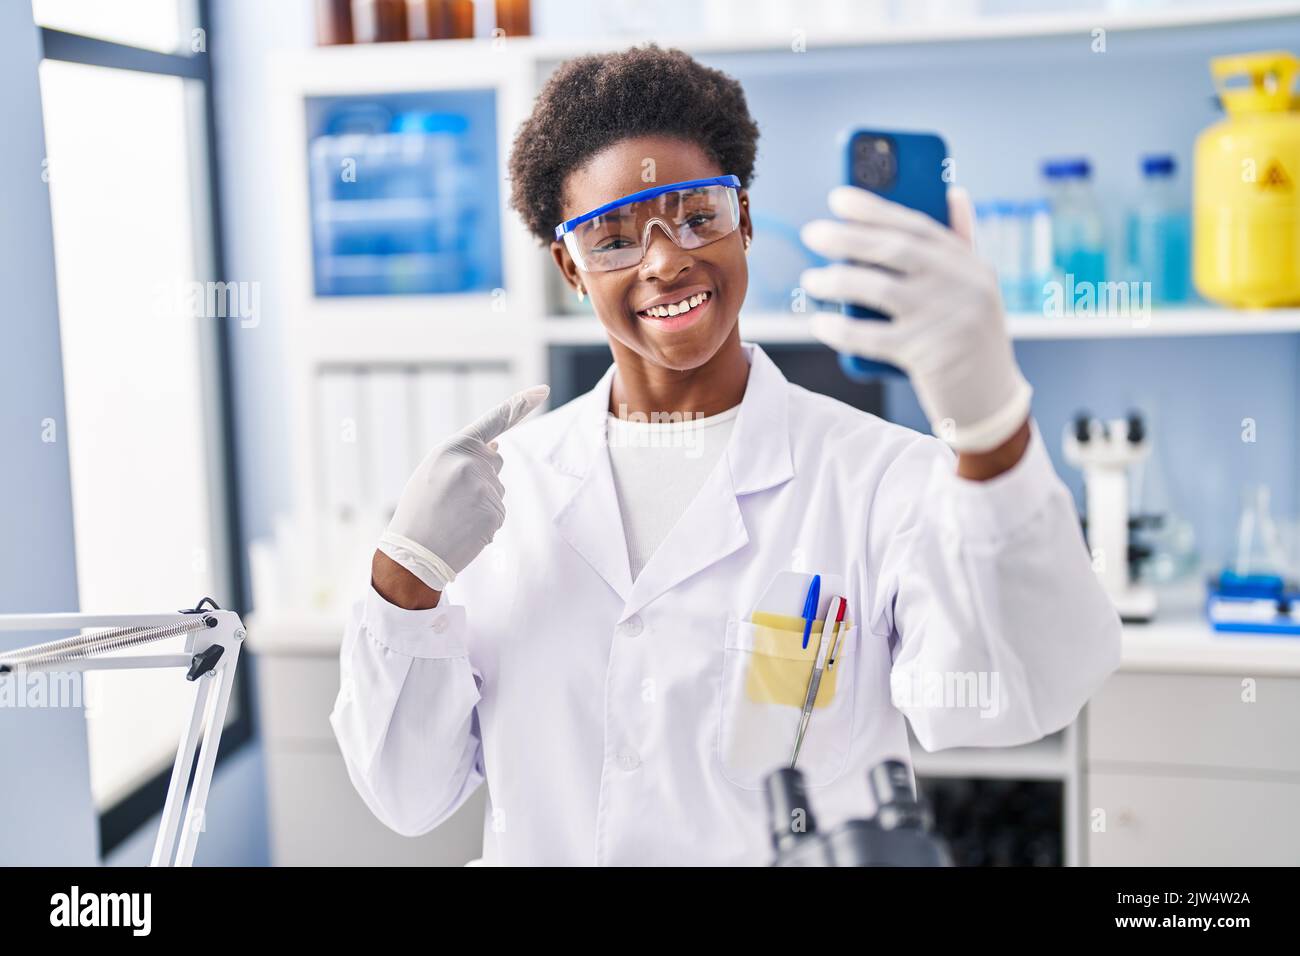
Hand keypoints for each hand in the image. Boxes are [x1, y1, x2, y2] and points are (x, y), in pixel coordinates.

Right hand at [377, 384, 548, 591]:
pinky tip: (464, 529)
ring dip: (482, 503)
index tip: (542, 390)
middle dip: (482, 476)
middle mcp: (471, 462)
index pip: (493, 421)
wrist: (413, 552)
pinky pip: (499, 513)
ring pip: (497, 489)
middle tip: (452, 499)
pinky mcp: (494, 511)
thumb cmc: (419, 511)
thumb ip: (465, 455)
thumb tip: (498, 445)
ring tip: (454, 517)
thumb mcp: (433, 471)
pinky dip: (486, 522)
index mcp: (453, 447)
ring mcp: (484, 487)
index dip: (520, 404)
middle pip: (495, 460)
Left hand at [800, 186, 1031, 452]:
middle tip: (812, 234)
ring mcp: (946, 321)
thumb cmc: (971, 340)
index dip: (875, 208)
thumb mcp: (977, 289)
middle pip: (894, 250)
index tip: (838, 198)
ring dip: (836, 282)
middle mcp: (962, 286)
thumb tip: (953, 192)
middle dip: (847, 238)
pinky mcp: (929, 357)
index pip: (917, 224)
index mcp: (969, 265)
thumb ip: (963, 243)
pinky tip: (820, 324)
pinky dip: (842, 330)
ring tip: (810, 281)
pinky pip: (873, 338)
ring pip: (879, 290)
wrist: (992, 402)